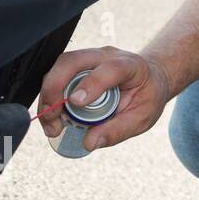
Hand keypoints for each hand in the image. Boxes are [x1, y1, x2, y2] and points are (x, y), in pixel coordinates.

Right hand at [36, 46, 174, 151]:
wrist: (150, 78)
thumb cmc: (148, 95)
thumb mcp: (143, 117)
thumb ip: (118, 130)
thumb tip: (89, 143)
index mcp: (131, 66)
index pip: (110, 68)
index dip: (92, 84)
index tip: (76, 103)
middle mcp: (106, 56)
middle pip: (72, 62)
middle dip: (54, 89)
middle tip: (52, 118)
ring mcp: (90, 58)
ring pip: (59, 67)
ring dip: (48, 95)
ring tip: (51, 123)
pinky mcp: (77, 65)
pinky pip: (57, 75)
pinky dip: (49, 95)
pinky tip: (52, 115)